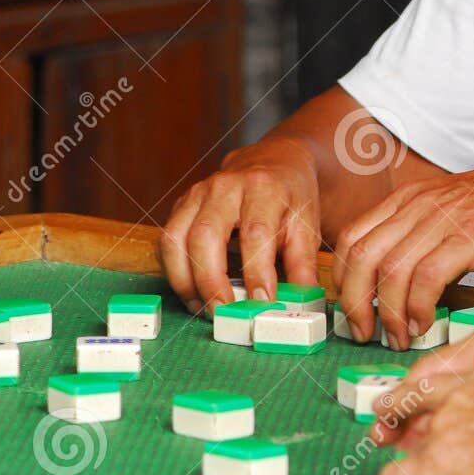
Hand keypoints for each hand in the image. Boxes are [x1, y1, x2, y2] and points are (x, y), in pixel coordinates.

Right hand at [160, 137, 321, 312]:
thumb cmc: (291, 197)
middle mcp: (226, 187)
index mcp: (264, 189)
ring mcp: (199, 193)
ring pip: (176, 238)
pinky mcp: (182, 203)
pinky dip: (174, 270)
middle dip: (210, 280)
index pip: (256, 233)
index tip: (261, 303)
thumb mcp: (307, 226)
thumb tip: (303, 303)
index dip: (256, 272)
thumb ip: (304, 265)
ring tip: (203, 308)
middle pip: (205, 235)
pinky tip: (192, 291)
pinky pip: (166, 240)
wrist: (273, 161)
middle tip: (222, 313)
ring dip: (184, 280)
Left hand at [333, 148, 473, 348]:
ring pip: (390, 271)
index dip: (342, 278)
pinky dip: (419, 307)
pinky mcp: (468, 237)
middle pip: (361, 257)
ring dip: (389, 313)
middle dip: (354, 303)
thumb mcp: (451, 208)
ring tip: (398, 336)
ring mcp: (441, 220)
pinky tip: (424, 323)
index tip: (351, 307)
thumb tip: (404, 280)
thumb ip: (423, 234)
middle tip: (362, 332)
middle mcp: (417, 205)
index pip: (352, 237)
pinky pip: (426, 278)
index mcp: (408, 198)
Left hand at [349, 365, 473, 474]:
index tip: (429, 397)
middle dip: (400, 408)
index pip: (455, 381)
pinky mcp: (432, 463)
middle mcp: (464, 396)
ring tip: (375, 448)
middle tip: (383, 417)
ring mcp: (444, 428)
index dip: (436, 390)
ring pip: (406, 438)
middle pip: (420, 400)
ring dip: (391, 444)